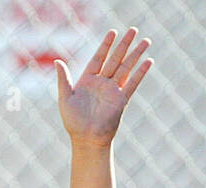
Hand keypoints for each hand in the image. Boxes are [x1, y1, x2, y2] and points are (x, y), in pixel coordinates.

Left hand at [56, 28, 151, 148]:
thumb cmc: (73, 122)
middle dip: (124, 44)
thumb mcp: (65, 98)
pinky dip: (140, 73)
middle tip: (133, 29)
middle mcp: (102, 83)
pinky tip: (148, 62)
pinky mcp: (121, 100)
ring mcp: (113, 91)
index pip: (99, 57)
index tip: (113, 32)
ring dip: (136, 54)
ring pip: (126, 68)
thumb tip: (57, 61)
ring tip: (146, 41)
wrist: (87, 140)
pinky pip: (132, 83)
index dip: (106, 45)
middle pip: (115, 59)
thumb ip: (63, 79)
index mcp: (88, 80)